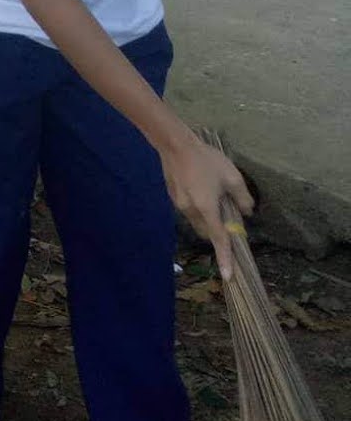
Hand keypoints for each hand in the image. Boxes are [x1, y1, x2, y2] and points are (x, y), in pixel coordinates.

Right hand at [161, 135, 253, 277]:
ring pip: (197, 221)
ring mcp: (179, 204)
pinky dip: (198, 208)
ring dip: (208, 218)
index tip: (228, 276)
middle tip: (228, 213)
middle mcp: (191, 211)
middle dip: (218, 231)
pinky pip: (189, 210)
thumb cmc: (206, 160)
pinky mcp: (173, 196)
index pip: (219, 239)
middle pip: (207, 232)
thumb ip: (243, 198)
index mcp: (207, 209)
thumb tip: (247, 212)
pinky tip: (200, 187)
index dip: (225, 258)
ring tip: (213, 195)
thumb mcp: (232, 176)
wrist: (174, 144)